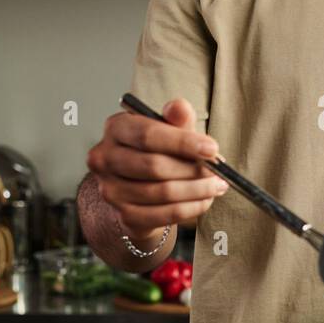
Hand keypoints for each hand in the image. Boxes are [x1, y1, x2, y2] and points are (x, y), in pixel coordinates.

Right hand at [86, 97, 227, 238]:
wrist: (138, 190)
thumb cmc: (156, 152)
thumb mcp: (168, 130)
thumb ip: (176, 119)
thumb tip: (180, 107)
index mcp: (116, 129)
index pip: (148, 135)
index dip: (183, 143)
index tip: (212, 149)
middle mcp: (105, 158)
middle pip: (154, 166)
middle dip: (193, 169)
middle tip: (218, 171)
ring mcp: (111, 190)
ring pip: (162, 192)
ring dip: (197, 190)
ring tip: (217, 185)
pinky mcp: (124, 215)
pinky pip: (165, 214)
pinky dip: (191, 208)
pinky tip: (205, 200)